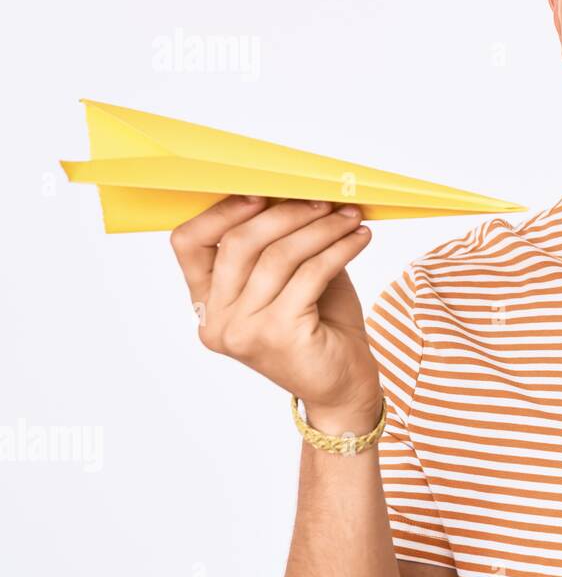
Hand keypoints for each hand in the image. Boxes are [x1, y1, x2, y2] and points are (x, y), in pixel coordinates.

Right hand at [170, 195, 380, 418]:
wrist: (343, 386)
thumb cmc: (318, 326)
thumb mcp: (291, 279)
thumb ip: (281, 242)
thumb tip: (295, 190)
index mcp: (207, 303)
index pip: (188, 243)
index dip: (222, 211)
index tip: (263, 192)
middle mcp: (217, 320)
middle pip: (240, 243)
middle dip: (287, 213)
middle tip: (325, 202)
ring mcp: (244, 331)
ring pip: (279, 256)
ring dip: (321, 229)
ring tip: (349, 217)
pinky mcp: (280, 335)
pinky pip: (310, 273)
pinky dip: (339, 249)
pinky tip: (359, 239)